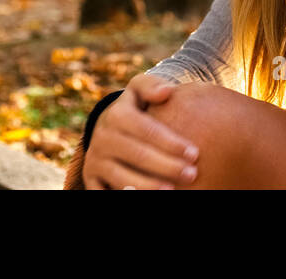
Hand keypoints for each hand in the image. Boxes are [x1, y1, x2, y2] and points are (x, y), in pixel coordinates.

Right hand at [82, 74, 199, 189]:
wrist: (107, 126)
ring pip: (122, 178)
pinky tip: (150, 198)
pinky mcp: (91, 178)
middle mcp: (101, 137)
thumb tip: (167, 91)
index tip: (195, 153)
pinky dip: (125, 196)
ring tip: (173, 191)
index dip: (171, 143)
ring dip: (149, 187)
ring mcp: (95, 160)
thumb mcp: (139, 89)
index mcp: (116, 114)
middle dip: (167, 166)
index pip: (147, 130)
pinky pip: (105, 192)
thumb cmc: (135, 106)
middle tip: (192, 174)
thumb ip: (152, 86)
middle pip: (137, 155)